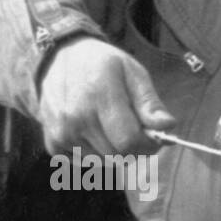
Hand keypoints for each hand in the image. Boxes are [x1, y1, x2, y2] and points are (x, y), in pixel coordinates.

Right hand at [40, 38, 173, 154]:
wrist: (59, 58)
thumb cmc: (101, 65)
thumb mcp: (132, 71)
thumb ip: (149, 102)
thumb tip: (167, 127)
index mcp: (100, 97)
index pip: (129, 141)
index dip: (147, 144)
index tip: (153, 136)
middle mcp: (77, 119)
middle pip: (118, 155)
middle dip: (133, 147)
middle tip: (132, 127)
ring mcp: (62, 134)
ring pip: (103, 161)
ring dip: (113, 150)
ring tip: (108, 124)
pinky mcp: (53, 144)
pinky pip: (84, 162)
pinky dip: (93, 152)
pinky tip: (91, 131)